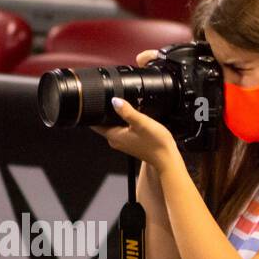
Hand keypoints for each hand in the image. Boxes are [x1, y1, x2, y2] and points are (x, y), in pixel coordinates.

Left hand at [89, 49, 180, 172]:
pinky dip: (122, 123)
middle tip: (105, 100)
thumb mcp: (141, 122)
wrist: (166, 158)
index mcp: (114, 136)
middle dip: (103, 113)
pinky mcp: (130, 143)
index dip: (92, 113)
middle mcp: (115, 141)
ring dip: (113, 118)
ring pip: (112, 127)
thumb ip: (127, 111)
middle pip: (103, 125)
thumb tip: (114, 101)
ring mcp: (122, 143)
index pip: (95, 125)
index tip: (92, 103)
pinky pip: (121, 130)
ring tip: (118, 106)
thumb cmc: (155, 143)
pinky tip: (130, 117)